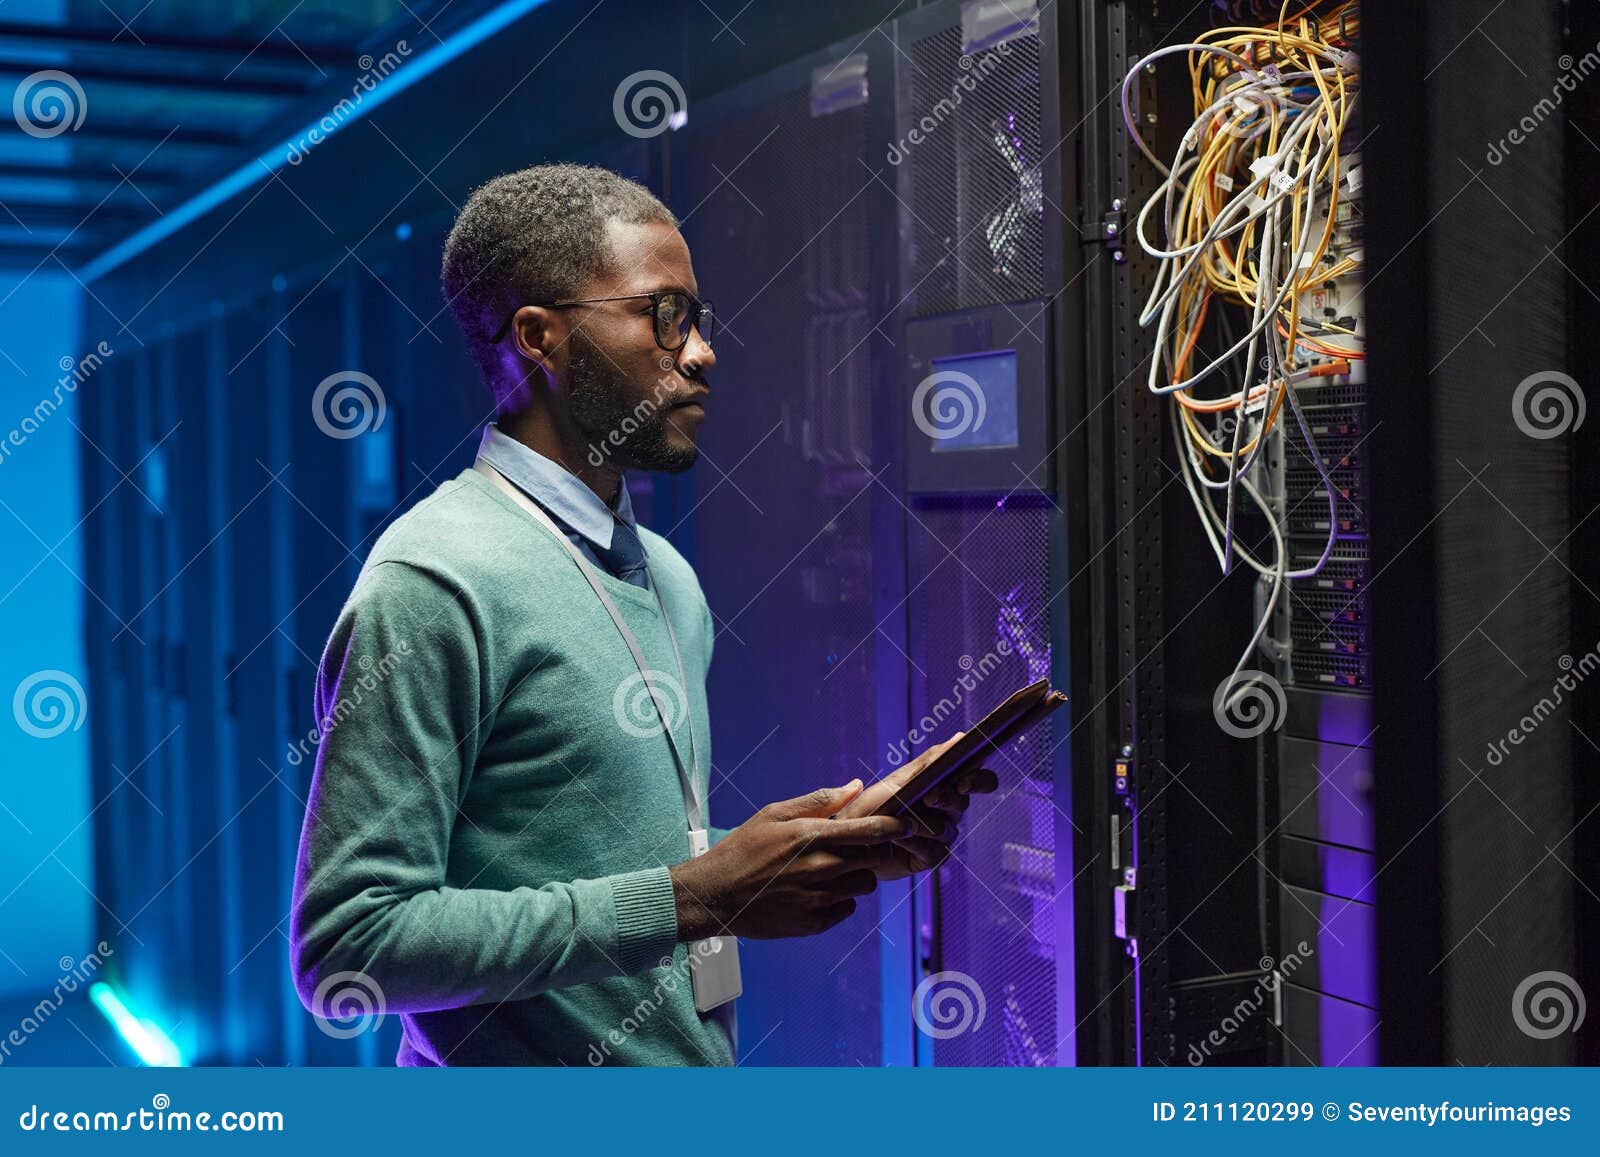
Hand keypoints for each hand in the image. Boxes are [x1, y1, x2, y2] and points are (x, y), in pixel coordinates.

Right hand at [668, 781, 905, 940]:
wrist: (714, 896)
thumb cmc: (741, 850)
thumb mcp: (773, 814)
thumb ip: (819, 801)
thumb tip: (855, 786)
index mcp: (810, 836)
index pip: (869, 831)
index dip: (894, 828)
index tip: (905, 825)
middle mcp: (818, 868)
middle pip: (874, 860)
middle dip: (875, 852)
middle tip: (862, 848)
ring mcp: (817, 899)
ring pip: (863, 886)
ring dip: (857, 876)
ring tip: (833, 870)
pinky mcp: (813, 923)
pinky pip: (846, 909)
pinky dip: (840, 899)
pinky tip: (818, 890)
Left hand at [837, 734, 1000, 880]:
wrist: (848, 842)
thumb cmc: (870, 807)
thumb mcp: (897, 781)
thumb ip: (929, 762)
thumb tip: (960, 736)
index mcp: (942, 785)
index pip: (975, 777)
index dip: (978, 778)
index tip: (963, 781)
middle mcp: (946, 810)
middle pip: (964, 802)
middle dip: (947, 799)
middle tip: (930, 797)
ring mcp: (940, 836)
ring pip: (945, 828)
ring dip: (921, 824)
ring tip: (899, 823)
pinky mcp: (931, 858)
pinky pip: (933, 851)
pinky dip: (913, 845)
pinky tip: (897, 842)